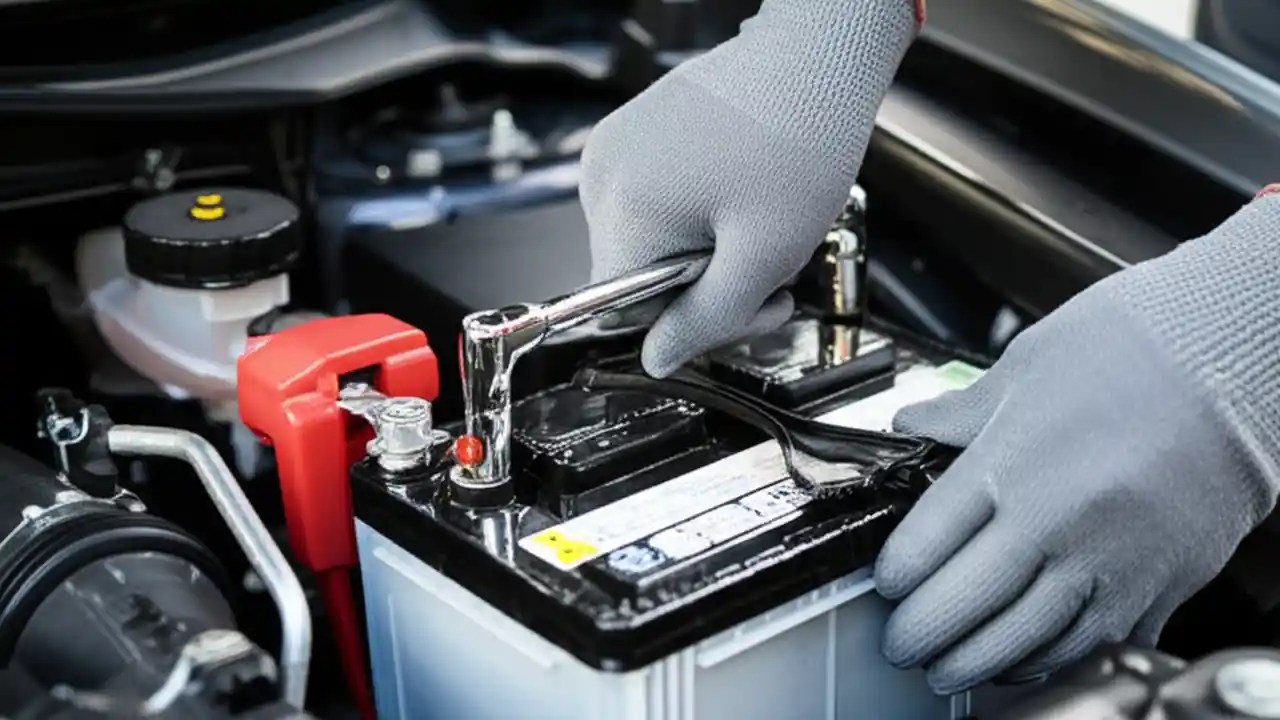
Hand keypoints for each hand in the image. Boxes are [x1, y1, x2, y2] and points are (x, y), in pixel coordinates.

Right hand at [580, 0, 917, 376]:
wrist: (816, 54)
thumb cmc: (799, 134)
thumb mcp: (764, 255)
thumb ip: (707, 320)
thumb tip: (657, 360)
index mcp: (624, 208)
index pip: (628, 312)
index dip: (693, 322)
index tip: (747, 305)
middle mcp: (603, 177)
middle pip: (641, 279)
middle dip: (712, 288)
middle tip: (772, 273)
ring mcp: (616, 152)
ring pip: (653, 246)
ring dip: (712, 254)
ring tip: (762, 224)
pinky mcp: (635, 139)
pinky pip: (657, 208)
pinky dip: (703, 218)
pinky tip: (743, 198)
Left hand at [875, 194, 1279, 693]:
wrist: (1236, 356)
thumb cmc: (1135, 347)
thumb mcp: (1024, 365)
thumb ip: (960, 412)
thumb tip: (910, 426)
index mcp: (1011, 465)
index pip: (924, 546)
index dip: (893, 576)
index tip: (886, 583)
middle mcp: (1058, 523)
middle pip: (965, 606)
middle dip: (920, 635)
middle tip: (903, 643)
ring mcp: (1112, 562)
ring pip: (1026, 643)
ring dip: (976, 664)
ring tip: (950, 667)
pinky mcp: (1161, 585)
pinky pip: (1094, 645)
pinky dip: (1050, 662)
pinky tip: (1025, 660)